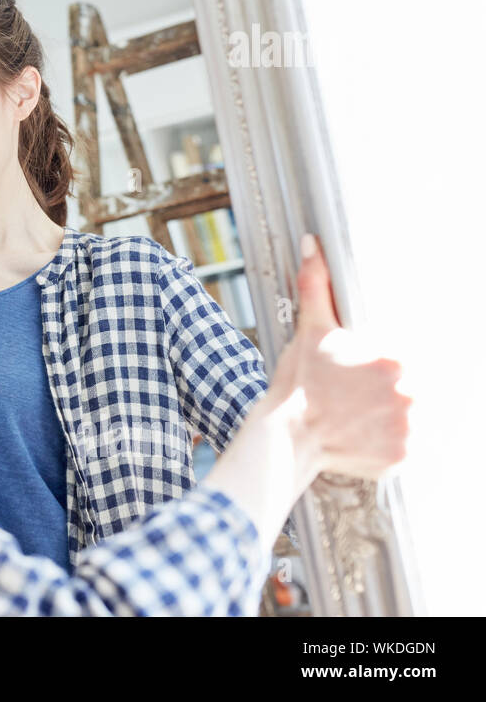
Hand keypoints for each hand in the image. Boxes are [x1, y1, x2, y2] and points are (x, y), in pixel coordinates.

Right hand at [259, 234, 411, 482]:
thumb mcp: (310, 330)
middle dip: (392, 391)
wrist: (285, 436)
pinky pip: (408, 448)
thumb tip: (312, 245)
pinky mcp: (401, 457)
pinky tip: (362, 435)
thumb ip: (316, 285)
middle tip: (358, 398)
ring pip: (415, 417)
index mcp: (396, 359)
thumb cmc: (298, 381)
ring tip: (360, 417)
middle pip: (417, 388)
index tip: (365, 376)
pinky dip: (390, 444)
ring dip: (396, 417)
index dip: (389, 365)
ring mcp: (408, 428)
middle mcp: (411, 393)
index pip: (411, 358)